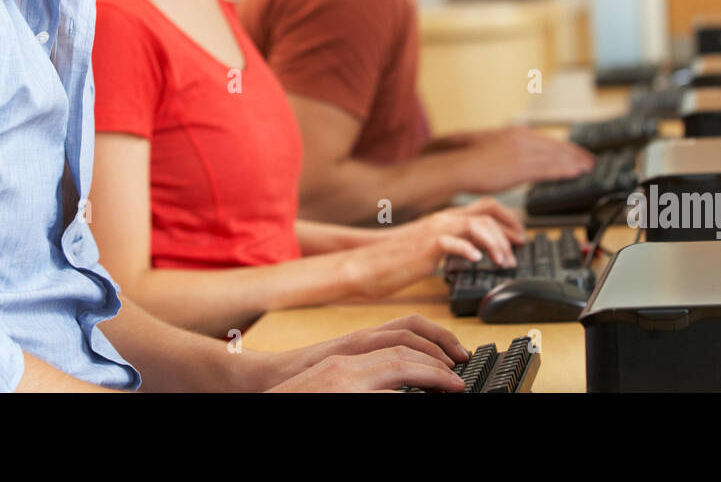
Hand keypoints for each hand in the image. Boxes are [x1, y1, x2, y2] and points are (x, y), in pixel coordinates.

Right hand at [262, 314, 468, 390]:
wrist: (260, 384)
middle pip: (408, 336)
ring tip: (450, 383)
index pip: (407, 327)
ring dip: (430, 366)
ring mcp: (345, 362)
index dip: (438, 338)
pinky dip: (404, 384)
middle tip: (461, 371)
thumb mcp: (343, 373)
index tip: (458, 357)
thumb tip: (406, 384)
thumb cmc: (301, 385)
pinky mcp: (338, 378)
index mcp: (359, 342)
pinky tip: (419, 393)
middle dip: (441, 350)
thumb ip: (373, 373)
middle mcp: (354, 346)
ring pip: (398, 353)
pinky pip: (379, 375)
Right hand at [348, 198, 524, 297]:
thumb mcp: (430, 245)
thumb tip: (475, 251)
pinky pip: (454, 243)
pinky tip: (477, 262)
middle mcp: (444, 220)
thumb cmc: (397, 258)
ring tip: (502, 262)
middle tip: (515, 254)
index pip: (487, 207)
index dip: (509, 220)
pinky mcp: (427, 247)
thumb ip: (452, 242)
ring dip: (495, 244)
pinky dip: (470, 251)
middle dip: (508, 233)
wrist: (368, 264)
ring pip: (476, 226)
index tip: (519, 238)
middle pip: (487, 214)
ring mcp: (435, 231)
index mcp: (446, 218)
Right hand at [460, 126, 595, 192]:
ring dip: (574, 163)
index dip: (564, 147)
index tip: (576, 152)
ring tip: (587, 168)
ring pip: (555, 158)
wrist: (459, 166)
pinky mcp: (522, 167)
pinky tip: (575, 174)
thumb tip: (518, 159)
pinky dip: (565, 171)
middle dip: (575, 154)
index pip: (547, 140)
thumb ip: (510, 151)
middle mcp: (522, 139)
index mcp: (516, 133)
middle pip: (555, 147)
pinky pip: (549, 170)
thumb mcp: (493, 149)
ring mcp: (523, 153)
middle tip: (589, 160)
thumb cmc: (470, 160)